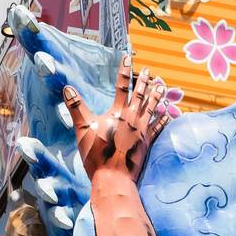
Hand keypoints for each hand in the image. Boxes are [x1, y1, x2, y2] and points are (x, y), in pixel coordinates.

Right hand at [62, 56, 175, 181]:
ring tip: (162, 86)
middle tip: (148, 70)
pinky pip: (157, 129)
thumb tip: (67, 88)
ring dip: (156, 97)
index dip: (124, 71)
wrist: (114, 178)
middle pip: (140, 95)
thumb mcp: (82, 128)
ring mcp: (142, 132)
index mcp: (118, 113)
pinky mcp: (147, 144)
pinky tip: (168, 115)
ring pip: (152, 109)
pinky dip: (163, 121)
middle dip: (144, 81)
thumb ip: (76, 107)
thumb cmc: (97, 154)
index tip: (127, 57)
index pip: (122, 86)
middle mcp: (133, 119)